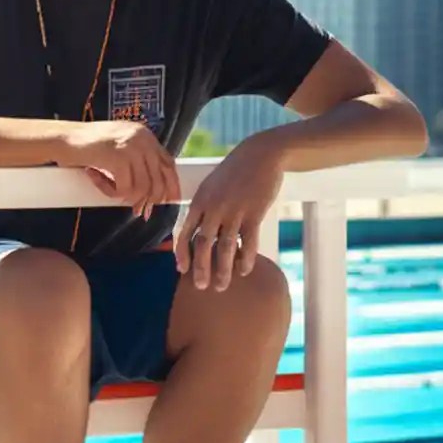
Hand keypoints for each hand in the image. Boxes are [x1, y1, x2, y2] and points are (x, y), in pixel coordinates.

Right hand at [58, 120, 180, 218]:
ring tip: (108, 190)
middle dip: (148, 200)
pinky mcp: (117, 157)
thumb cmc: (88, 147)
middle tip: (136, 210)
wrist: (62, 138)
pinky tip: (96, 179)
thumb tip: (154, 192)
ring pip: (142, 188)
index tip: (169, 201)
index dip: (171, 185)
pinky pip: (124, 189)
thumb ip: (138, 162)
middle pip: (158, 180)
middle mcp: (142, 139)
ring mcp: (130, 146)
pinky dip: (110, 192)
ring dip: (125, 196)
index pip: (168, 163)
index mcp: (145, 136)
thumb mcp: (119, 149)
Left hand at [174, 139, 283, 290]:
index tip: (182, 270)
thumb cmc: (233, 173)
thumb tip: (194, 233)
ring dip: (223, 269)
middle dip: (200, 268)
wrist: (260, 155)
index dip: (181, 253)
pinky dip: (245, 259)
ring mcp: (234, 211)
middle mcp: (214, 207)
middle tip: (201, 286)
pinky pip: (248, 242)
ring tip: (222, 285)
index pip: (184, 232)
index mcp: (199, 201)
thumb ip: (202, 208)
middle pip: (202, 244)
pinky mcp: (254, 213)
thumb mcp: (210, 186)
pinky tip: (244, 270)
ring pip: (225, 247)